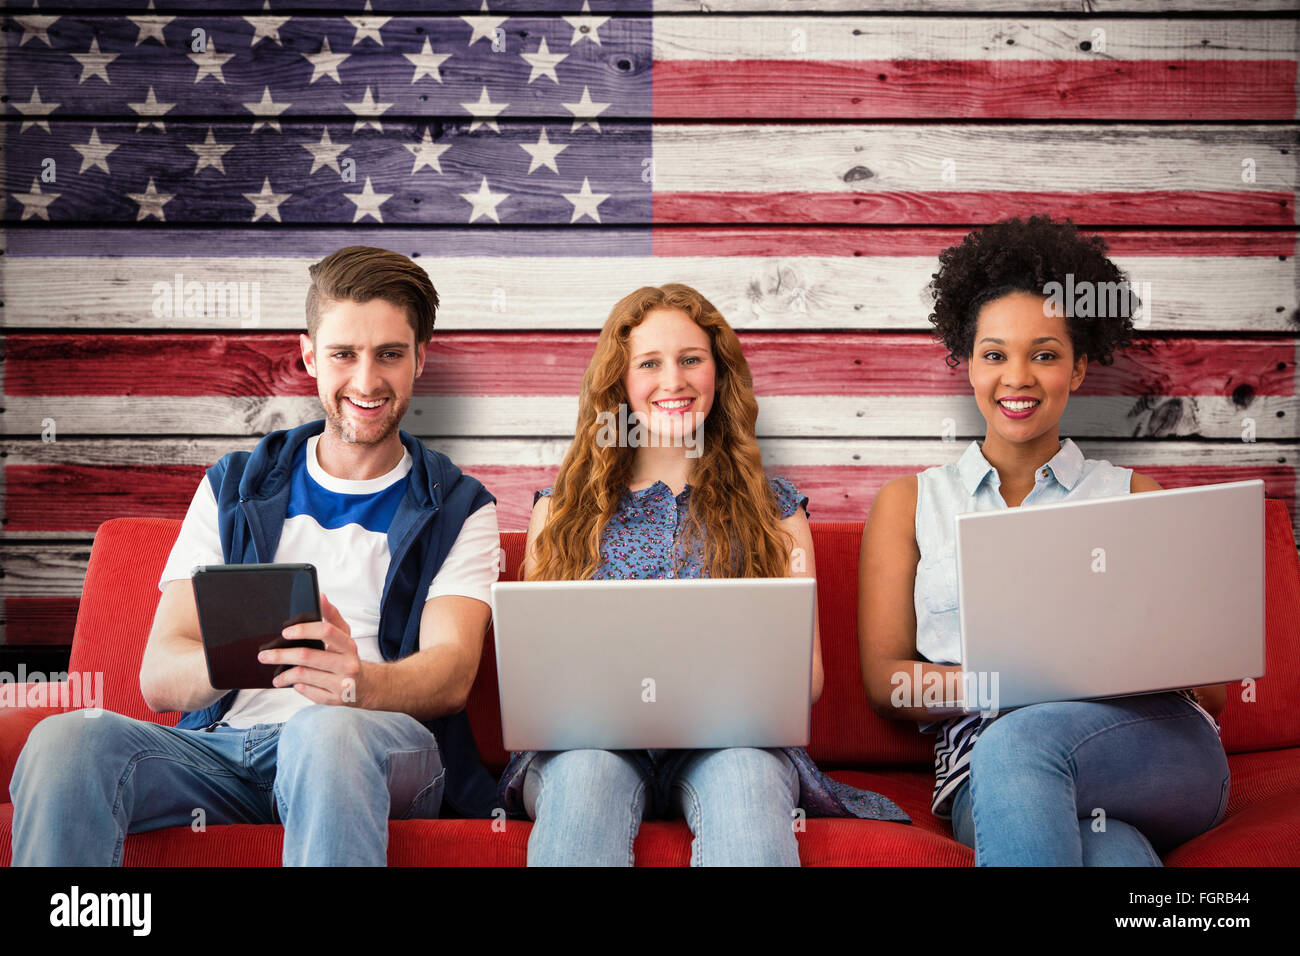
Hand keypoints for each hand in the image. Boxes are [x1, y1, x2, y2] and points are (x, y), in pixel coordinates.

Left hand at [259, 592, 365, 706]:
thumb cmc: (347, 657)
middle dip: (281, 655)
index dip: (304, 630)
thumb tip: (321, 596)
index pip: (326, 631)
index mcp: (348, 645)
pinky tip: (293, 684)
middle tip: (264, 655)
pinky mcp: (334, 699)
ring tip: (275, 676)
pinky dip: (297, 687)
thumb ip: (332, 616)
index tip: (285, 632)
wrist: (365, 686)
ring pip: (303, 676)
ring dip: (284, 675)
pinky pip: (308, 692)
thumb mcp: (344, 635)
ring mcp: (341, 683)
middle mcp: (347, 664)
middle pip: (308, 656)